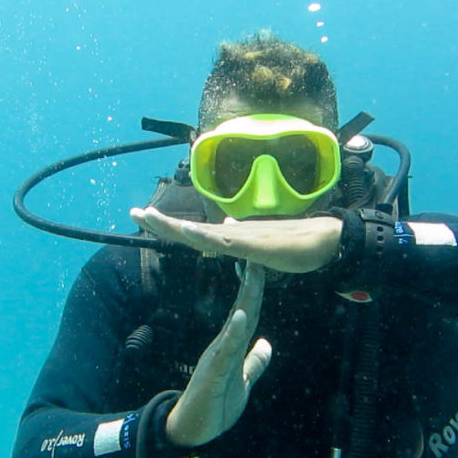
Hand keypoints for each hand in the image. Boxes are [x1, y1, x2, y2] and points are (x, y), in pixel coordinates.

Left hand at [130, 206, 341, 273]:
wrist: (324, 240)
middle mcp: (232, 233)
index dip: (167, 225)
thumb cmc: (294, 242)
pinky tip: (187, 230)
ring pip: (202, 232)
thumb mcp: (259, 245)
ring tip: (150, 218)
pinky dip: (204, 235)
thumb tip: (226, 224)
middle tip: (133, 212)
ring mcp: (242, 237)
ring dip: (175, 225)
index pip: (192, 231)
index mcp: (231, 236)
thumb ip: (240, 237)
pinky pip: (225, 242)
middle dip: (160, 221)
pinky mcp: (254, 245)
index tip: (144, 218)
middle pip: (189, 228)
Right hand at [165, 261, 271, 446]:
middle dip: (252, 278)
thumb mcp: (241, 380)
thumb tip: (265, 344)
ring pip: (235, 322)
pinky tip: (240, 315)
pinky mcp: (213, 373)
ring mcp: (217, 356)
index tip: (261, 259)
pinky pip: (225, 350)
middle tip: (255, 248)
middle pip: (243, 307)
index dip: (256, 286)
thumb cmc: (214, 406)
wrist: (189, 431)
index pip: (248, 309)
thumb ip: (253, 362)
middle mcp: (223, 344)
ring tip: (252, 270)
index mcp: (231, 345)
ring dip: (245, 296)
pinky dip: (233, 332)